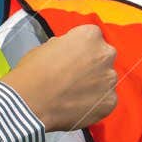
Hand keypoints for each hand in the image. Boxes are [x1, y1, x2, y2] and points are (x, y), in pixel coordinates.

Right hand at [1, 25, 117, 131]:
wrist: (30, 102)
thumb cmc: (33, 72)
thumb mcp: (47, 46)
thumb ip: (66, 46)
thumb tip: (70, 51)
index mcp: (90, 35)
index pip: (92, 38)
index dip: (80, 50)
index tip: (71, 58)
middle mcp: (106, 54)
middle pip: (102, 58)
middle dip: (92, 66)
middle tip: (73, 77)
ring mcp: (110, 79)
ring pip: (105, 80)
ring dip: (94, 85)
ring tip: (73, 94)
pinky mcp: (110, 101)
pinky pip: (105, 101)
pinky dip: (95, 104)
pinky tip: (77, 106)